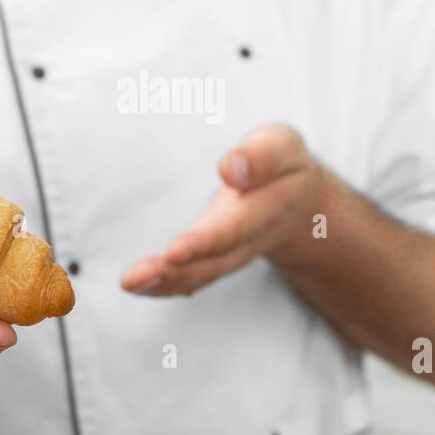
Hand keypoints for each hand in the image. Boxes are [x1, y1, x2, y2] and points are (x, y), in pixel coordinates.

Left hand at [120, 124, 327, 296]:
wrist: (304, 211)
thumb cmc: (283, 168)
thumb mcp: (282, 148)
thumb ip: (260, 158)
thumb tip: (230, 168)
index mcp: (270, 208)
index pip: (238, 226)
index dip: (208, 241)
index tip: (175, 249)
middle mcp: (251, 239)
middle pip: (215, 260)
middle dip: (178, 269)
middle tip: (137, 277)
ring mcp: (233, 255)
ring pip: (201, 275)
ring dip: (164, 282)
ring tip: (129, 282)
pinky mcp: (216, 260)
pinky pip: (192, 279)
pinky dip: (163, 287)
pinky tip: (134, 285)